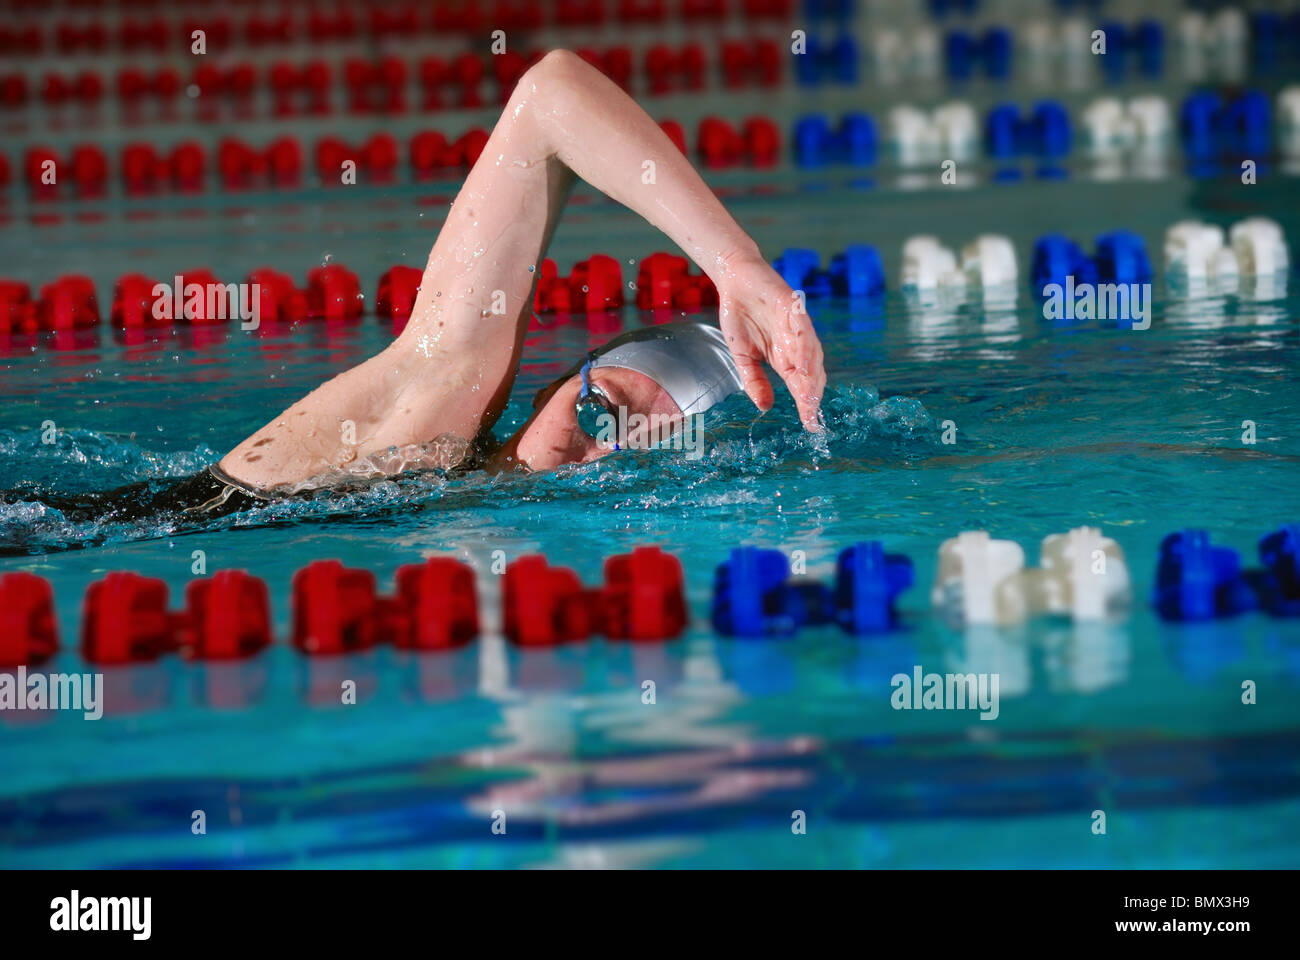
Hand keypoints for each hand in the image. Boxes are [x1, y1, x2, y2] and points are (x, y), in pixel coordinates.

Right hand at [715, 251, 826, 430]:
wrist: (734, 281)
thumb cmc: (740, 316)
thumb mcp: (742, 356)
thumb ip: (754, 380)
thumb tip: (765, 407)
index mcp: (785, 357)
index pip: (800, 385)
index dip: (806, 405)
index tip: (810, 426)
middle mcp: (795, 344)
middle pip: (812, 373)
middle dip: (812, 394)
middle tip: (811, 414)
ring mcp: (797, 325)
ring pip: (812, 353)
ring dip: (812, 374)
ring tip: (810, 395)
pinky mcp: (793, 306)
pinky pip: (803, 328)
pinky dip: (805, 346)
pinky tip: (803, 363)